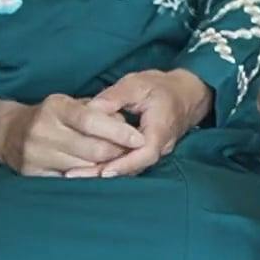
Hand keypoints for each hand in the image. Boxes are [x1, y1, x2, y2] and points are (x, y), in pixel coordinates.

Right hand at [0, 94, 145, 176]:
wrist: (8, 132)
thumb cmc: (52, 115)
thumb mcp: (73, 103)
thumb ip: (100, 111)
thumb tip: (127, 126)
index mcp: (55, 107)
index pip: (92, 120)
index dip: (119, 132)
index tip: (140, 139)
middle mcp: (43, 130)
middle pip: (92, 149)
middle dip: (117, 152)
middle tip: (133, 153)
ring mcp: (35, 154)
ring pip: (84, 168)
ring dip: (105, 167)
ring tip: (118, 162)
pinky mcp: (32, 174)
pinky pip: (68, 181)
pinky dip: (87, 178)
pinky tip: (97, 174)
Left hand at [68, 69, 212, 178]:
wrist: (186, 93)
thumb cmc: (162, 87)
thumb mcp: (137, 84)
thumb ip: (114, 96)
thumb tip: (90, 109)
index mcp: (160, 128)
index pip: (145, 153)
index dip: (124, 164)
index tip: (102, 171)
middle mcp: (160, 146)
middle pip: (134, 167)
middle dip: (104, 173)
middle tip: (73, 175)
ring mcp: (155, 152)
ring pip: (131, 168)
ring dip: (104, 172)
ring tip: (74, 174)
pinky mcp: (147, 152)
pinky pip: (130, 163)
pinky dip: (111, 166)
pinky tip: (88, 167)